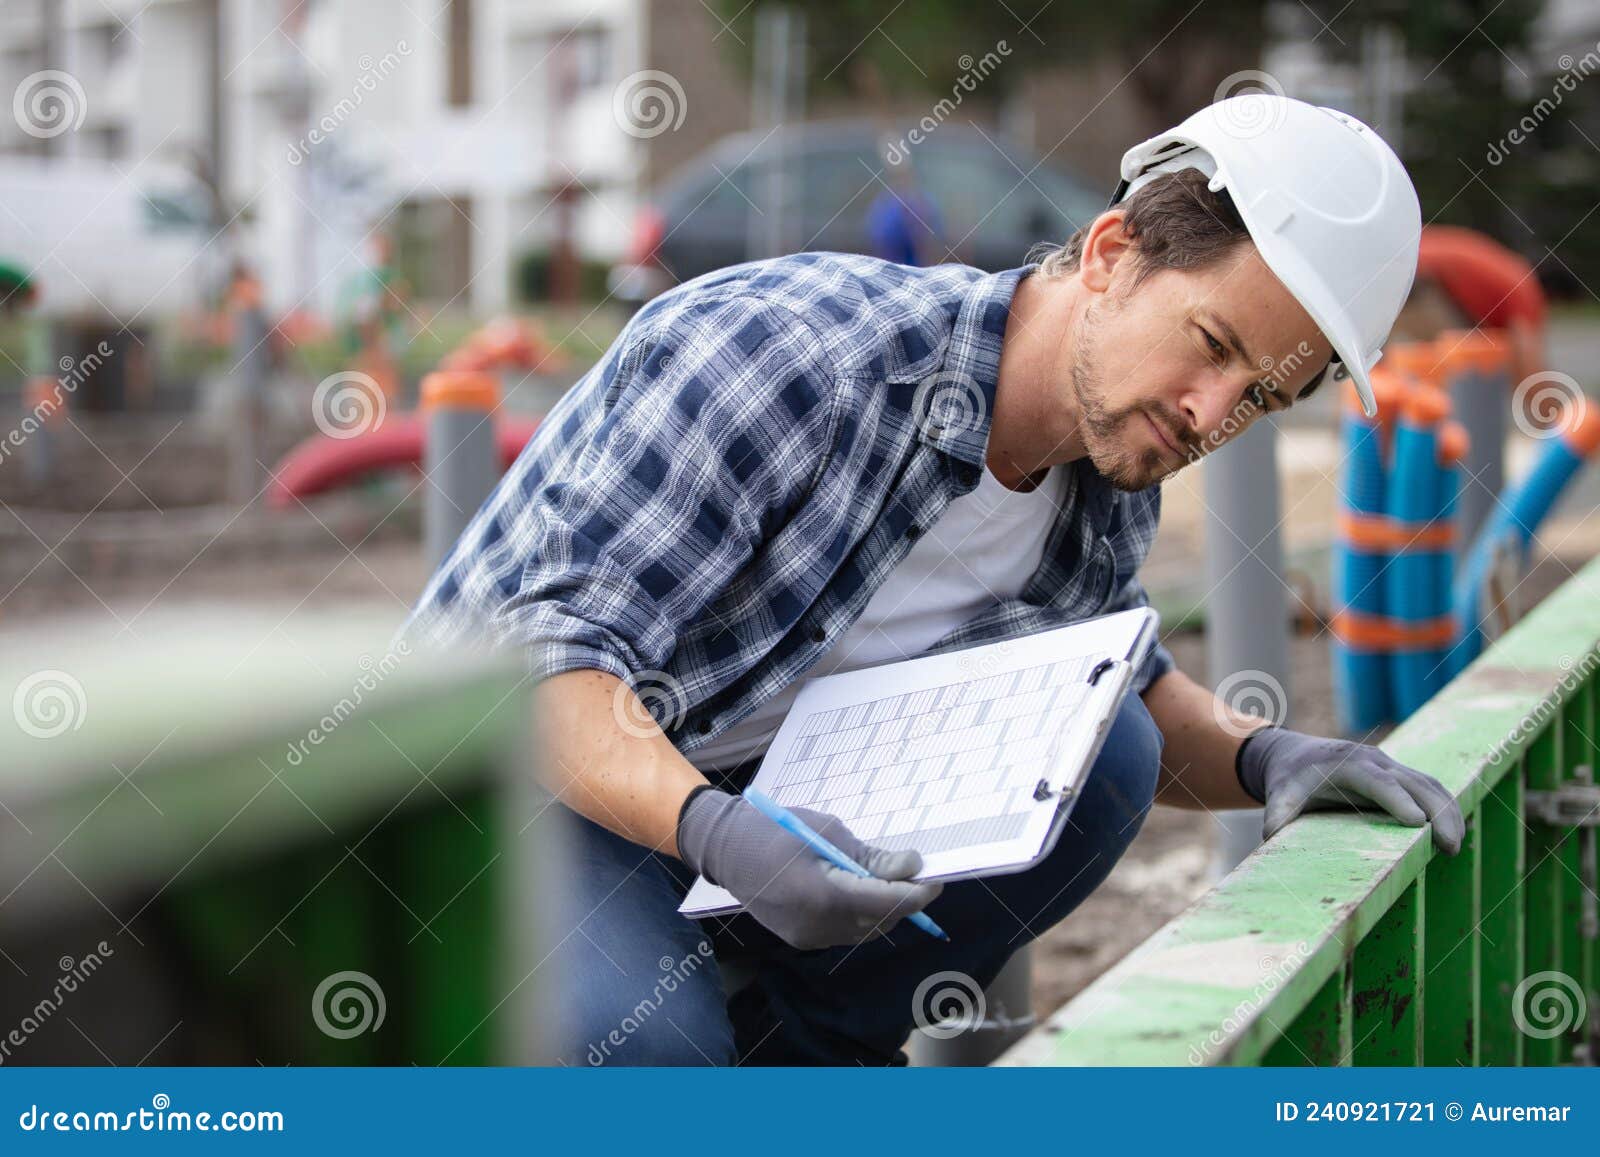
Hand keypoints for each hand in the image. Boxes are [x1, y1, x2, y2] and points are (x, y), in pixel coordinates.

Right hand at [676, 788, 942, 949]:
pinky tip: (862, 892)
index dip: (918, 894)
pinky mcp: (801, 940)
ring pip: (865, 931)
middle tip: (918, 876)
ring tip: (891, 882)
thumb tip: (911, 866)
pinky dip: (862, 915)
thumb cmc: (775, 829)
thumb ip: (871, 856)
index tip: (937, 879)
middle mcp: (818, 926)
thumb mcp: (828, 832)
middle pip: (880, 921)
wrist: (725, 848)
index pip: (888, 902)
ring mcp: (808, 938)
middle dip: (904, 902)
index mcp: (824, 894)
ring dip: (884, 910)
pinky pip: (845, 932)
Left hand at [1237, 727, 1464, 854]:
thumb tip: (1272, 836)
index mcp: (1348, 763)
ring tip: (1456, 847)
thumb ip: (1277, 812)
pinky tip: (1457, 834)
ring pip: (1430, 785)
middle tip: (1450, 846)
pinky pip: (1431, 790)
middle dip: (1437, 811)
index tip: (1416, 823)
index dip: (1398, 800)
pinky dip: (1448, 809)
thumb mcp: (1280, 793)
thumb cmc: (1290, 777)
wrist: (1294, 755)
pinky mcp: (1401, 777)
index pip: (1379, 781)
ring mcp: (1392, 767)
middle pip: (1415, 782)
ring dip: (1449, 812)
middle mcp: (1376, 761)